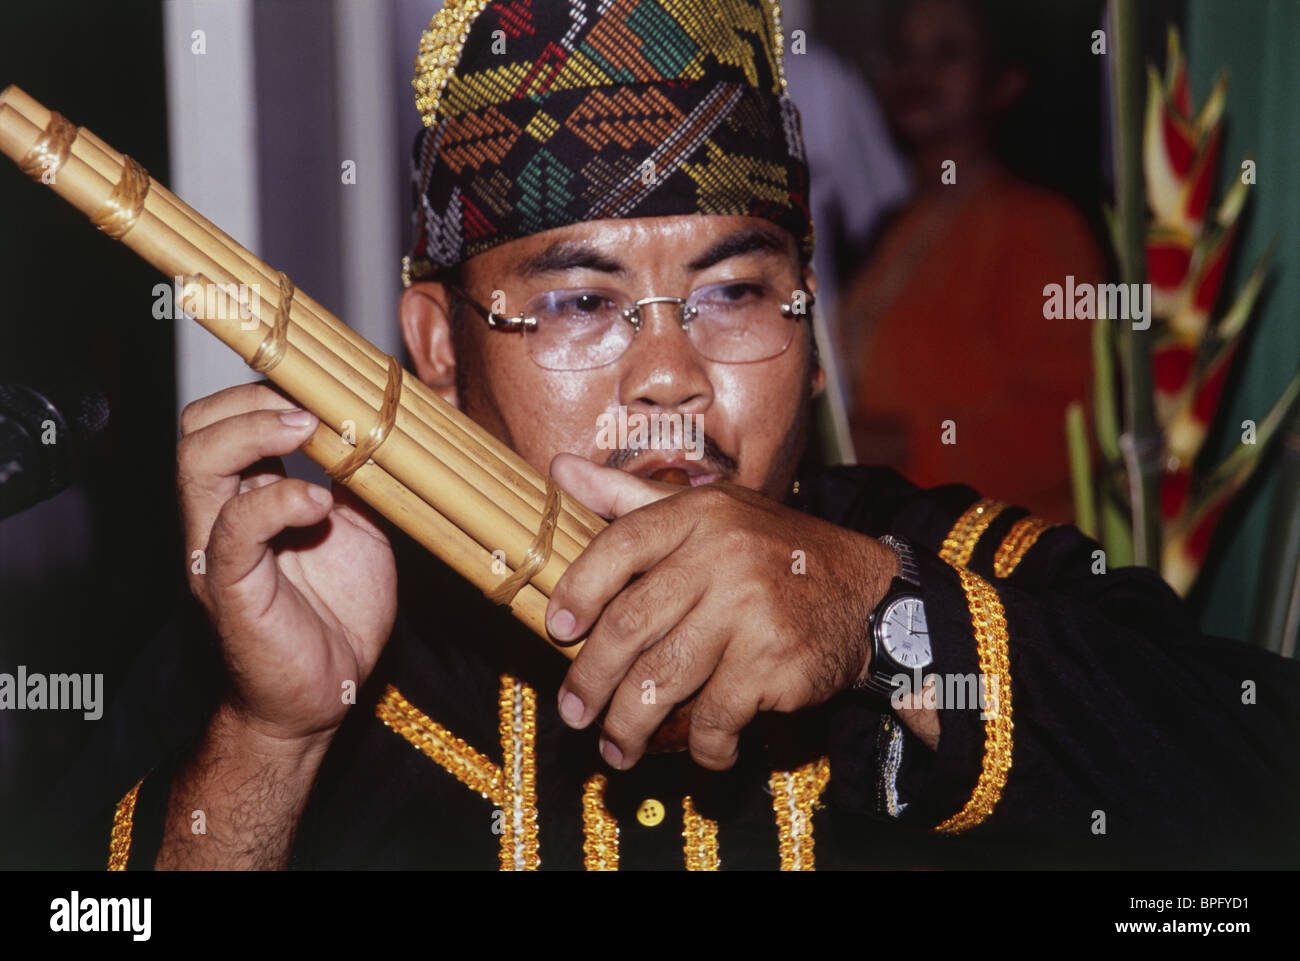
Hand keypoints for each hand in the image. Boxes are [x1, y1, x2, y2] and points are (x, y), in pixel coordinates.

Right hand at [178, 383, 397, 747]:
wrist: (324, 695)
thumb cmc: (340, 616)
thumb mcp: (361, 531)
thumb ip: (357, 484)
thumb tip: (376, 431)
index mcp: (250, 497)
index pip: (226, 422)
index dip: (263, 391)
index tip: (320, 383)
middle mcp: (221, 517)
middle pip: (197, 430)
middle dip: (249, 400)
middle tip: (310, 404)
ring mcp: (219, 551)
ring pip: (197, 464)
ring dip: (253, 432)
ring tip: (306, 429)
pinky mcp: (230, 590)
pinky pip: (233, 531)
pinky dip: (275, 503)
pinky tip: (317, 504)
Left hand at [546, 453, 896, 770]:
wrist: (869, 596)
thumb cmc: (774, 554)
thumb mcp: (711, 511)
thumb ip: (630, 497)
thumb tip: (560, 468)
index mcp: (701, 516)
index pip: (621, 546)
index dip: (579, 590)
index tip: (556, 630)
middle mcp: (723, 556)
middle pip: (632, 624)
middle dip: (591, 679)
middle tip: (574, 713)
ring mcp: (750, 610)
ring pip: (663, 679)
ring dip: (630, 725)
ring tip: (617, 747)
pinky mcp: (773, 661)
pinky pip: (714, 716)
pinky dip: (702, 746)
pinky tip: (701, 751)